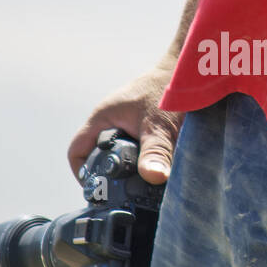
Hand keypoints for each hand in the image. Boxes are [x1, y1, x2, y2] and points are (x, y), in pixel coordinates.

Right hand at [67, 63, 181, 184]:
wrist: (189, 73)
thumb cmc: (168, 89)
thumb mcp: (160, 125)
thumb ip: (156, 151)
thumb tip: (154, 176)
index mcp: (103, 119)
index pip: (77, 151)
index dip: (82, 174)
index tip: (98, 190)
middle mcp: (111, 123)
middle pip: (98, 157)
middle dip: (110, 176)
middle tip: (125, 193)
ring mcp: (126, 126)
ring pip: (120, 156)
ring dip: (131, 171)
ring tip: (144, 186)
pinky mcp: (143, 130)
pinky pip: (137, 151)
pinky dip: (144, 163)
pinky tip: (157, 173)